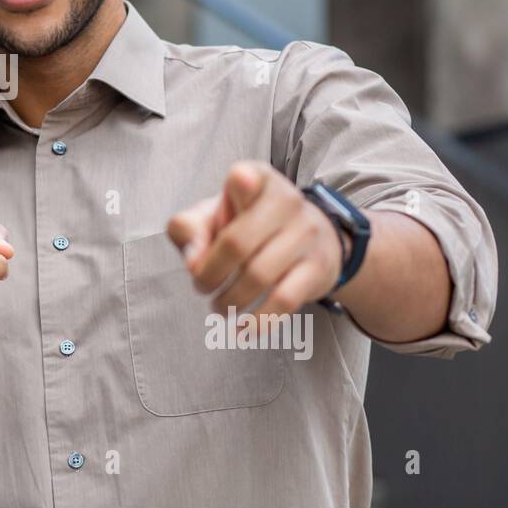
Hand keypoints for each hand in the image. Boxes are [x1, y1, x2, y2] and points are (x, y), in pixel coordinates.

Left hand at [166, 162, 342, 325]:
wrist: (313, 238)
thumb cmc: (249, 223)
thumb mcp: (214, 215)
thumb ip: (190, 229)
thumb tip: (193, 262)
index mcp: (256, 179)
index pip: (243, 177)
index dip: (233, 192)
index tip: (227, 203)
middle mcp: (286, 200)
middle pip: (236, 242)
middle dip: (209, 274)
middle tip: (202, 286)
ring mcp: (305, 234)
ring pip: (258, 276)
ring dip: (229, 301)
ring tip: (219, 307)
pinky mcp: (317, 268)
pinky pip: (284, 300)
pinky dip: (258, 322)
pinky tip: (243, 329)